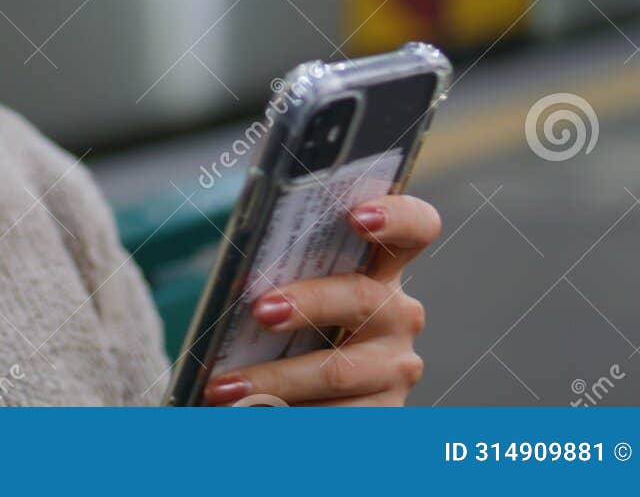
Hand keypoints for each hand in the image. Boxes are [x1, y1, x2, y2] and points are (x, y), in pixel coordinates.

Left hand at [202, 194, 440, 405]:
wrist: (299, 399)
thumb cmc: (286, 330)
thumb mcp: (289, 295)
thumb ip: (279, 274)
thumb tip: (235, 278)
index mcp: (380, 269)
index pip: (415, 228)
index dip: (396, 217)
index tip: (355, 217)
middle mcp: (399, 317)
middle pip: (363, 298)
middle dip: (309, 303)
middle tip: (261, 310)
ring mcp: (396, 370)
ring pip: (338, 373)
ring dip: (276, 380)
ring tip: (224, 388)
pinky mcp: (382, 418)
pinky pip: (332, 421)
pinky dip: (283, 419)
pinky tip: (244, 419)